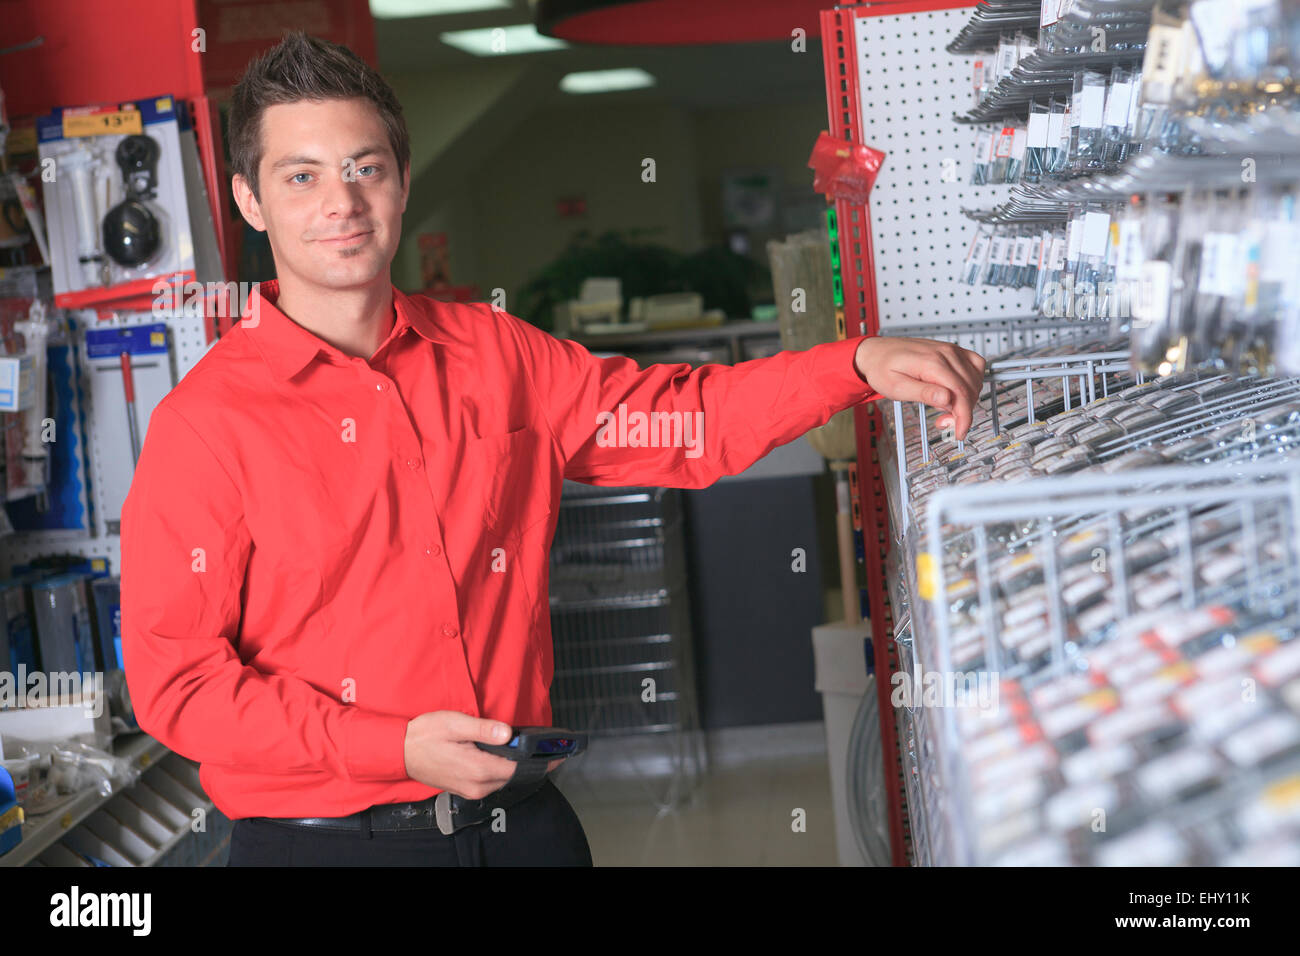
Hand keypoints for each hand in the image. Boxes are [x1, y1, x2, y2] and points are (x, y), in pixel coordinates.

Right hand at [403, 711, 565, 798]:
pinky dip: (505, 771)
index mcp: (478, 768)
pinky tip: (510, 758)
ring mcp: (472, 790)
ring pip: (505, 780)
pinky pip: (493, 782)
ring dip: (520, 767)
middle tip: (553, 748)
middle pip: (515, 775)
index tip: (560, 752)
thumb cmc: (426, 734)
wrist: (400, 751)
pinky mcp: (466, 789)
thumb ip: (483, 729)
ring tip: (535, 751)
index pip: (519, 767)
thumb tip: (508, 733)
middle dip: (535, 763)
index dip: (541, 760)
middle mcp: (478, 784)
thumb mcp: (454, 723)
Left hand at [853, 336, 986, 439]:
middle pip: (969, 389)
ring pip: (975, 379)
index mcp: (931, 363)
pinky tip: (958, 391)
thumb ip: (922, 393)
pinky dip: (973, 381)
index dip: (964, 417)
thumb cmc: (882, 369)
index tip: (960, 432)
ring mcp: (951, 350)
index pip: (960, 393)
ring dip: (967, 398)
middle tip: (944, 421)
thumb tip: (946, 399)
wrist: (876, 352)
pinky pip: (976, 365)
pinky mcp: (953, 351)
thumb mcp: (896, 387)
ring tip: (945, 407)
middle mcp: (945, 353)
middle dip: (962, 411)